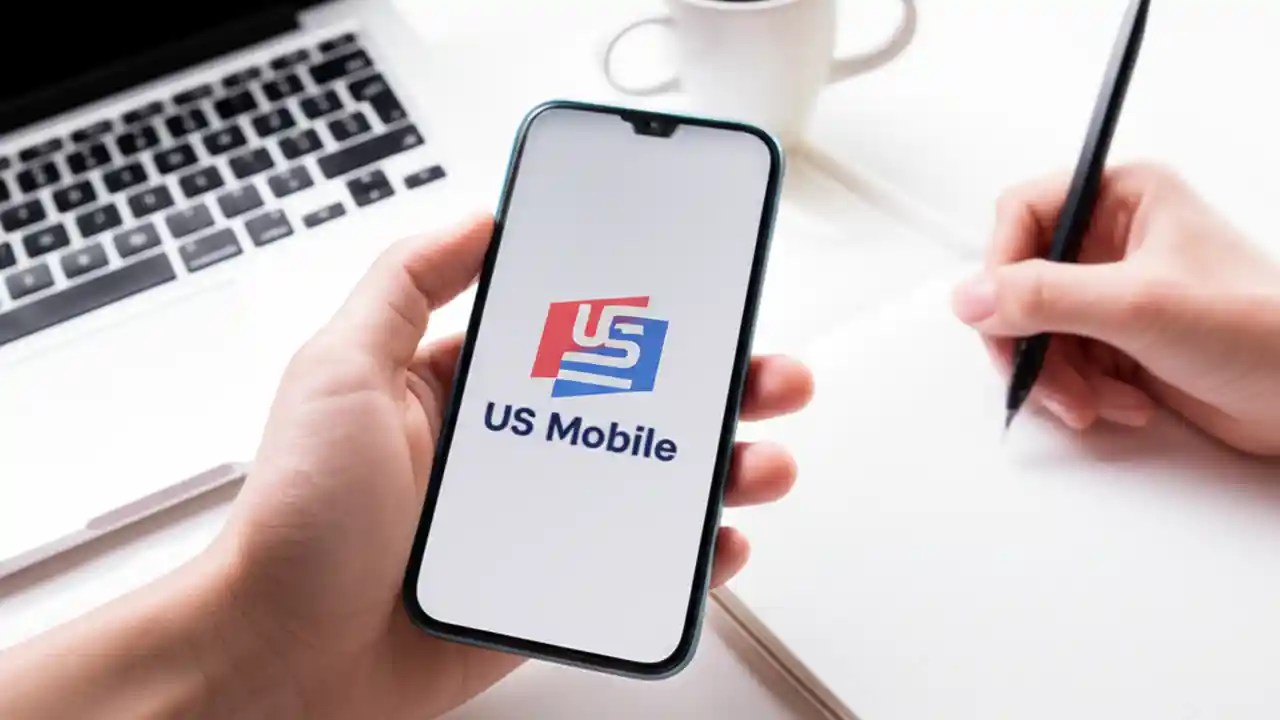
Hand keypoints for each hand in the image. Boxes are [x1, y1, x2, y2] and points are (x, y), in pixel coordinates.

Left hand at [216, 214, 814, 716]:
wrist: (286, 658)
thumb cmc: (297, 521)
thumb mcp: (337, 372)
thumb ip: (404, 286)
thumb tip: (476, 219)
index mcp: (462, 392)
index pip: (573, 334)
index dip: (640, 313)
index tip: (697, 291)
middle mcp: (507, 451)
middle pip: (633, 406)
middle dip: (710, 387)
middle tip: (764, 373)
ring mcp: (534, 523)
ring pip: (652, 484)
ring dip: (721, 466)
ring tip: (761, 459)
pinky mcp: (550, 591)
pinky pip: (639, 569)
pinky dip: (691, 556)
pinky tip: (720, 537)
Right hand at [951, 164, 1279, 454]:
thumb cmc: (1262, 331)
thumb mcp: (1138, 305)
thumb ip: (1045, 297)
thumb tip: (969, 297)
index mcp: (1123, 198)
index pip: (1022, 214)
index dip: (1002, 266)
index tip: (1000, 313)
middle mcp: (1113, 239)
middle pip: (1019, 282)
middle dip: (1031, 340)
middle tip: (1044, 377)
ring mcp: (1112, 293)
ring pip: (1035, 331)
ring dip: (1058, 377)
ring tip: (1095, 402)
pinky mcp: (1118, 342)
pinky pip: (1062, 365)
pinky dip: (1081, 393)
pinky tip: (1125, 403)